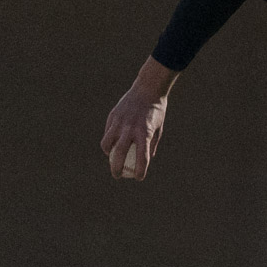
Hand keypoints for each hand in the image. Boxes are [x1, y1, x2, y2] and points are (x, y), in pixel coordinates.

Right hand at [101, 57, 178, 180]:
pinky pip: (107, 133)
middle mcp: (130, 128)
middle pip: (119, 153)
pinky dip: (107, 141)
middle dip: (116, 168)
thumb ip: (152, 144)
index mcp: (145, 133)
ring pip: (107, 143)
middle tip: (118, 176)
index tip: (138, 178)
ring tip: (111, 159)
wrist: (148, 88)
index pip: (141, 157)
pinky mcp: (113, 116)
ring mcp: (120, 122)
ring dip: (108, 155)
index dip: (140, 171)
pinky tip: (110, 145)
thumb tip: (148, 158)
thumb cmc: (156, 110)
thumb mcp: (159, 128)